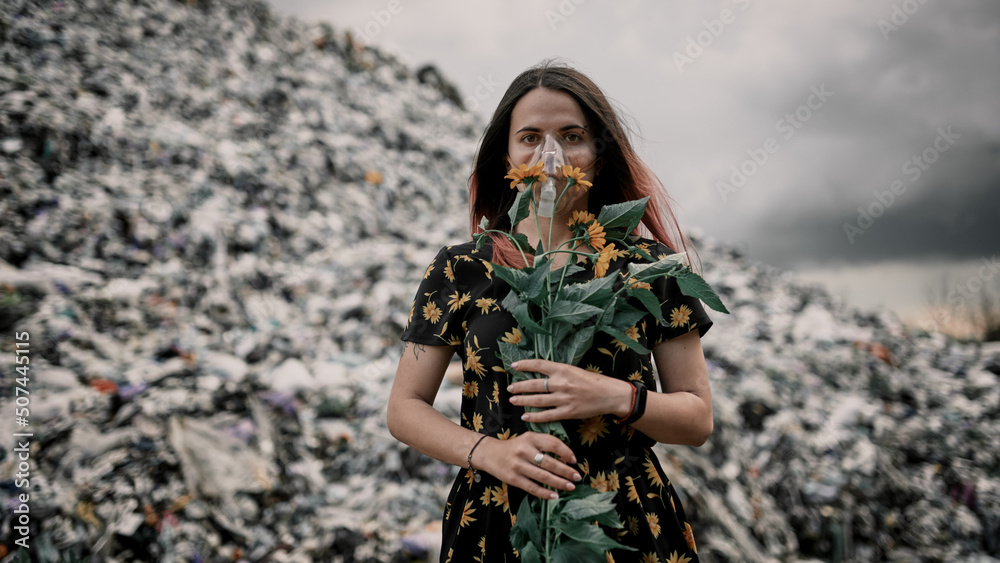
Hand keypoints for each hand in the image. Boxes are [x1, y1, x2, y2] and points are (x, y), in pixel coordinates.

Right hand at [475, 432, 580, 499]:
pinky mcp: (513, 478)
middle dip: (566, 471)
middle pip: (549, 462)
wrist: (490, 454)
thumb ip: (544, 445)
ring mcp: (518, 465)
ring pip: (542, 476)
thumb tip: (566, 459)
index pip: (553, 443)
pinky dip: (545, 493)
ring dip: (559, 483)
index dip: (566, 452)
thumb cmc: (514, 447)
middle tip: (577, 477)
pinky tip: (554, 495)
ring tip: (570, 487)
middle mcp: (524, 450)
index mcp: (530, 438)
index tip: (574, 460)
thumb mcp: (528, 439)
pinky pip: (532, 487)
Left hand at [507, 359, 632, 422]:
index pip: (538, 365)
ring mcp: (564, 398)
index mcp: (563, 369)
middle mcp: (561, 382)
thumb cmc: (592, 381)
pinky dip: (535, 416)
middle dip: (519, 387)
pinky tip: (526, 415)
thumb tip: (539, 374)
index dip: (524, 365)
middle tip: (510, 388)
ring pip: (537, 400)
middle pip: (534, 385)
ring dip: (523, 400)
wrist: (609, 394)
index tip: (513, 366)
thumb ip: (558, 372)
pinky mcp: (568, 412)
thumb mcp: (574, 370)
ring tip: (513, 400)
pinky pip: (547, 415)